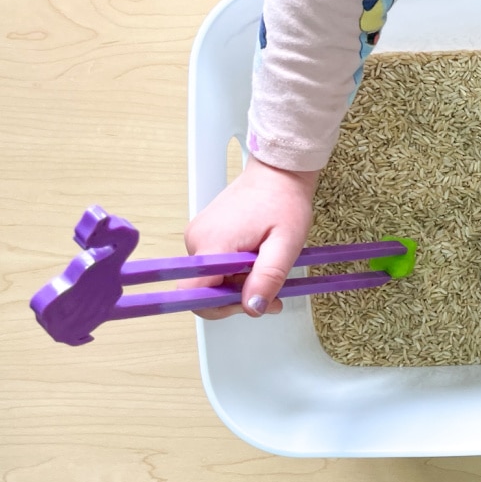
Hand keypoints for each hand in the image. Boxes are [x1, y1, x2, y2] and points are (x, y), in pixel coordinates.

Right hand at [183, 155, 318, 319]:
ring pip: (211, 279)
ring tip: (266, 265)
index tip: (250, 303)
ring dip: (239, 282)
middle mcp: (196, 241)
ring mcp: (198, 236)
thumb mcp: (286, 244)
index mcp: (212, 244)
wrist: (279, 173)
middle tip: (272, 291)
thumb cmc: (284, 202)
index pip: (194, 293)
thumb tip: (252, 308)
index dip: (220, 307)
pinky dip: (235, 270)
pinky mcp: (205, 234)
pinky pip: (214, 265)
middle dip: (238, 296)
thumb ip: (268, 278)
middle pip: (205, 288)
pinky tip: (256, 258)